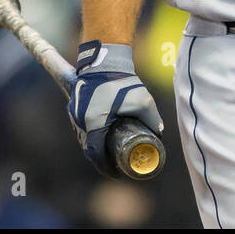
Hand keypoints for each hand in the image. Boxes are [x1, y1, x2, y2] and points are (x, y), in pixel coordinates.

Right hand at [67, 41, 163, 177]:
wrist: (104, 60)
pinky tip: (101, 134)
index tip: (116, 173)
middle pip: (88, 147)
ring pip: (83, 137)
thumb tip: (159, 132)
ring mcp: (75, 113)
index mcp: (93, 123)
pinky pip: (81, 125)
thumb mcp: (142, 100)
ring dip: (95, 146)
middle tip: (115, 164)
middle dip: (101, 159)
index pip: (96, 154)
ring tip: (109, 151)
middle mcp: (79, 121)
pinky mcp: (75, 105)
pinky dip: (90, 134)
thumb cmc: (122, 81)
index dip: (106, 167)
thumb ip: (152, 118)